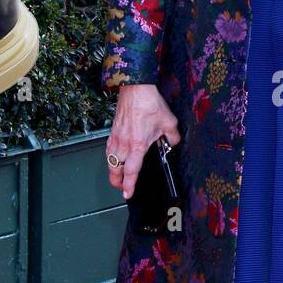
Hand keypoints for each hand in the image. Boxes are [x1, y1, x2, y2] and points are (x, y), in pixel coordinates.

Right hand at [106, 85, 180, 200]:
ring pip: (110, 160)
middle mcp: (124, 144)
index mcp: (138, 145)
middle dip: (117, 182)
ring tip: (116, 176)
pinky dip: (110, 157)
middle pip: (115, 169)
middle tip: (121, 188)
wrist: (135, 88)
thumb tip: (173, 143)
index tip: (127, 194)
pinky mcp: (113, 130)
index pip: (131, 171)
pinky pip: (108, 149)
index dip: (129, 185)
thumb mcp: (169, 122)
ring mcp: (116, 137)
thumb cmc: (150, 104)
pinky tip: (113, 157)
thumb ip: (173, 137)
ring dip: (112, 170)